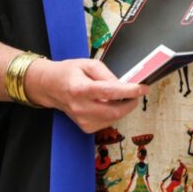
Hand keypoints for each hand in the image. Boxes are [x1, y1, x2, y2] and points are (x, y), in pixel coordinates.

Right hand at [24, 57, 146, 132]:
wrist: (50, 87)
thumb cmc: (68, 73)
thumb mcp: (88, 64)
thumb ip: (106, 74)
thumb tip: (123, 85)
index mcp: (80, 89)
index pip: (109, 92)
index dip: (129, 91)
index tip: (142, 88)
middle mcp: (80, 107)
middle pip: (114, 111)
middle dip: (131, 103)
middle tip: (137, 93)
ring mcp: (82, 120)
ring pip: (113, 118)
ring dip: (123, 108)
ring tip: (123, 96)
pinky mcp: (85, 127)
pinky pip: (107, 122)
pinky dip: (113, 114)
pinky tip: (109, 104)